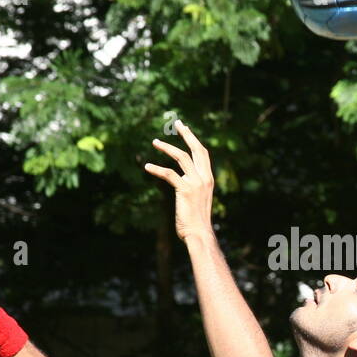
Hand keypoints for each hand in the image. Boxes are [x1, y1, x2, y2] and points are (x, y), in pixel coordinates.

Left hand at [144, 119, 214, 243]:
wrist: (199, 233)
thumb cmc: (197, 221)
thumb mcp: (198, 199)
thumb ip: (193, 187)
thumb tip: (182, 180)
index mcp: (209, 179)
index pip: (202, 154)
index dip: (193, 140)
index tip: (186, 130)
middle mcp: (204, 178)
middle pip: (196, 149)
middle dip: (186, 134)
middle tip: (177, 123)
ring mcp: (196, 183)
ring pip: (181, 157)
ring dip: (167, 147)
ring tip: (155, 141)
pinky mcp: (185, 190)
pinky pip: (169, 174)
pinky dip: (157, 168)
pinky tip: (147, 166)